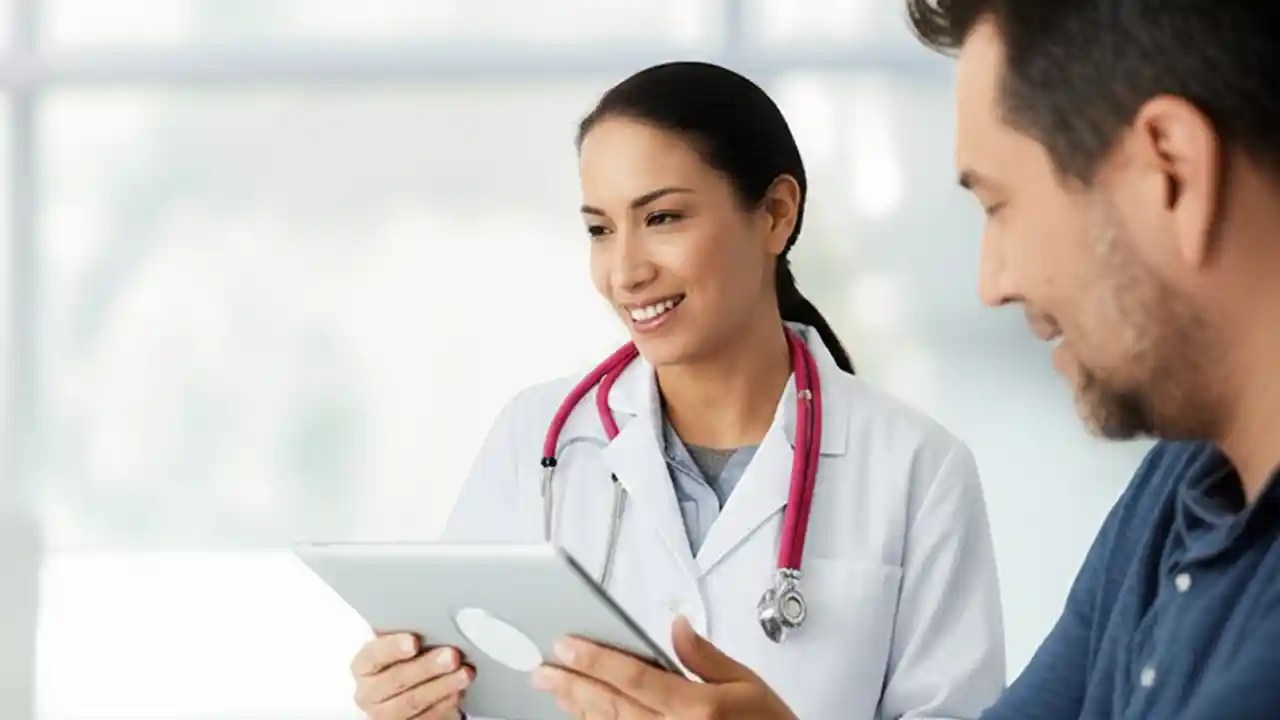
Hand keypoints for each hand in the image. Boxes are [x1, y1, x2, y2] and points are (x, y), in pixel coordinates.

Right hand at [350, 633, 474, 719]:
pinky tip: (459, 692)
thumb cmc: (406, 659)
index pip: (374, 655)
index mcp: (364, 665)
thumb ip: (410, 631)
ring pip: (413, 702)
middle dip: (427, 667)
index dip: (393, 648)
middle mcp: (369, 692)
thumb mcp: (401, 643)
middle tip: (452, 655)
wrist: (411, 689)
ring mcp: (385, 714)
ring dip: (443, 686)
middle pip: (396, 680)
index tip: (413, 641)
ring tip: (465, 673)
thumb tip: (434, 616)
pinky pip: (426, 718)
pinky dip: (445, 705)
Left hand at [530, 616, 796, 718]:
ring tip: (554, 687)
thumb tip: (677, 626)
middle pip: (611, 706)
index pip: (634, 677)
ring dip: (578, 707)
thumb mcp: (748, 682)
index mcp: (698, 708)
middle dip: (572, 683)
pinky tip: (582, 715)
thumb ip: (706, 656)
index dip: (595, 659)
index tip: (566, 644)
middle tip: (542, 668)